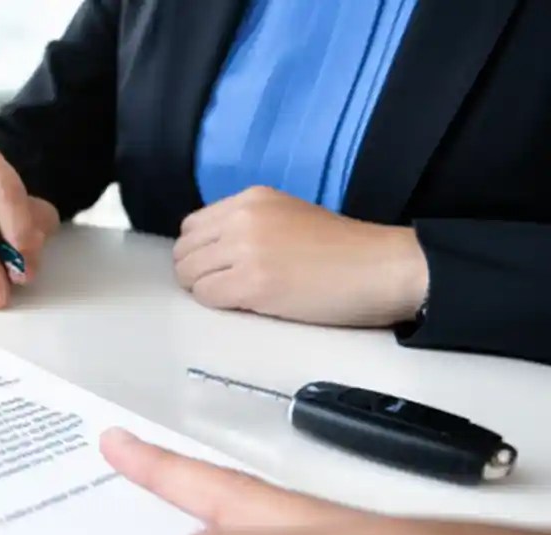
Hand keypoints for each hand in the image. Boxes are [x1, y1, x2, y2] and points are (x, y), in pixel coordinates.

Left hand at [173, 187, 428, 326]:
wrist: (381, 267)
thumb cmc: (343, 250)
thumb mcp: (289, 217)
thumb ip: (249, 225)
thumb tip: (214, 250)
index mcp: (251, 198)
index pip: (192, 226)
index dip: (200, 251)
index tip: (219, 266)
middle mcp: (242, 218)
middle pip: (184, 251)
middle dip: (196, 272)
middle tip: (224, 286)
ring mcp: (245, 249)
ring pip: (189, 274)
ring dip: (205, 290)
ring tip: (237, 296)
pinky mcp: (252, 283)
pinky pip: (206, 296)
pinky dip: (218, 304)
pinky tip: (247, 304)